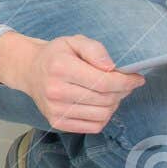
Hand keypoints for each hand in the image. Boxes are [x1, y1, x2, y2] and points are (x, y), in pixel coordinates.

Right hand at [0, 32, 145, 133]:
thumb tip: (111, 67)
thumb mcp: (74, 41)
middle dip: (122, 91)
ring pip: (102, 115)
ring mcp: (56, 110)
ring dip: (114, 105)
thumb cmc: (56, 55)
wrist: (30, 71)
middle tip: (124, 84)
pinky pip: (93, 126)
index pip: (104, 81)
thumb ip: (95, 49)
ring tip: (110, 93)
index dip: (126, 82)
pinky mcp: (57, 122)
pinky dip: (103, 117)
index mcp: (61, 68)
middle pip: (106, 99)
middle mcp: (56, 91)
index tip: (136, 78)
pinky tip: (99, 105)